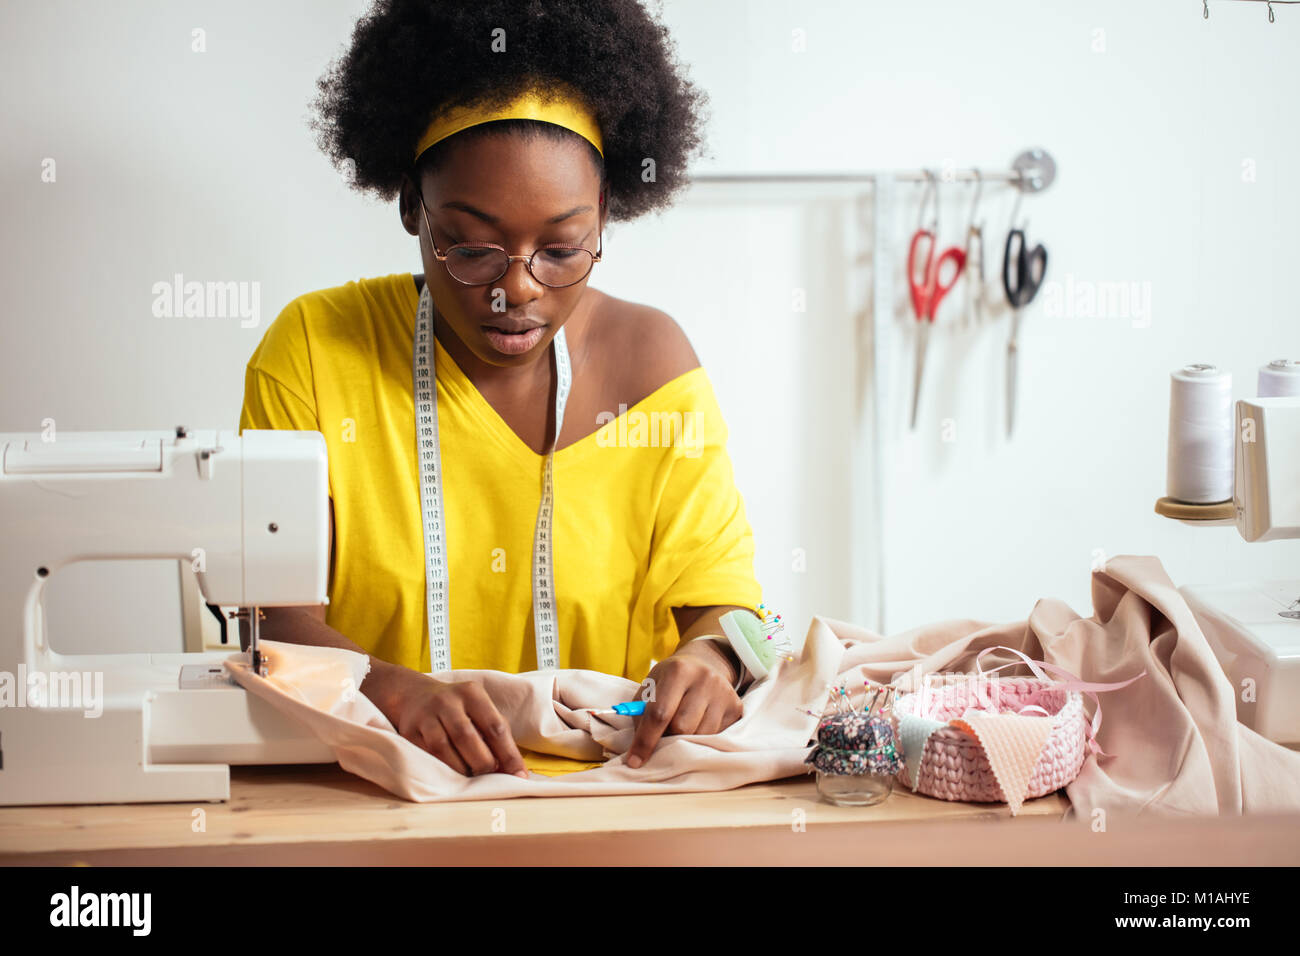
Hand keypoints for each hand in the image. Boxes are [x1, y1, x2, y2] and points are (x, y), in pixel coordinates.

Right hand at [370, 666, 527, 777]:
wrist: (415, 696)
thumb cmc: (458, 709)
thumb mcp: (479, 710)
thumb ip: (497, 735)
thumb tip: (515, 770)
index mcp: (472, 693)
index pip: (495, 726)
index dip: (509, 754)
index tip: (519, 776)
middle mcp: (447, 700)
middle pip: (468, 737)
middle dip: (483, 763)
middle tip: (490, 774)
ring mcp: (425, 715)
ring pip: (444, 748)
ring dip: (462, 768)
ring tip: (471, 774)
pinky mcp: (409, 730)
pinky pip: (427, 755)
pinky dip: (443, 768)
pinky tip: (452, 772)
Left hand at [625, 638, 742, 768]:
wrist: (704, 666)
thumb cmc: (670, 682)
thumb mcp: (651, 688)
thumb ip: (641, 715)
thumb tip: (637, 751)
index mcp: (677, 670)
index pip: (659, 713)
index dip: (645, 740)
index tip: (634, 762)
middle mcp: (704, 678)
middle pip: (682, 727)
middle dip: (668, 738)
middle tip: (663, 734)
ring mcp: (723, 692)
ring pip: (700, 735)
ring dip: (686, 740)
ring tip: (682, 727)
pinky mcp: (736, 707)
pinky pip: (716, 737)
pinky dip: (702, 738)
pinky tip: (698, 724)